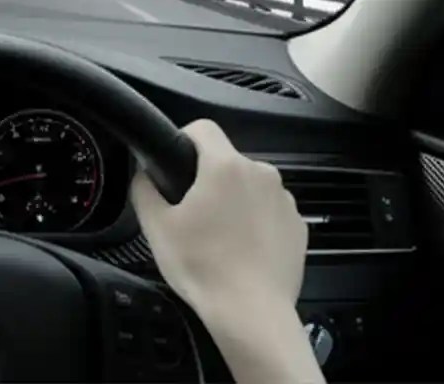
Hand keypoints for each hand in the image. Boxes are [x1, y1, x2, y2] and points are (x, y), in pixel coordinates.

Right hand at [131, 119, 321, 382]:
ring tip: (218, 238)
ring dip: (234, 201)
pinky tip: (242, 252)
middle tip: (190, 215)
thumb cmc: (201, 266)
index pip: (203, 128)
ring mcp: (285, 200)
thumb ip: (144, 188)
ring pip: (250, 187)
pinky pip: (270, 211)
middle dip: (209, 179)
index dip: (184, 140)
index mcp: (225, 166)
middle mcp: (262, 173)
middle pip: (227, 161)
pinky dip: (256, 222)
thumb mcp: (156, 227)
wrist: (251, 314)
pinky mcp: (299, 226)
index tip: (174, 166)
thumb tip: (144, 173)